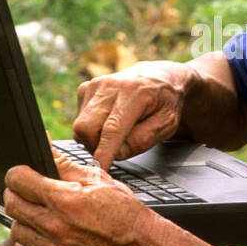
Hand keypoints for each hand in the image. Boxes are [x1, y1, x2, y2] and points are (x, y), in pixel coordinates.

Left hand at [3, 147, 152, 245]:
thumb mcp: (97, 179)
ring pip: (16, 230)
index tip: (22, 173)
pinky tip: (39, 234)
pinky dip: (26, 243)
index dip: (17, 172)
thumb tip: (44, 144)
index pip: (18, 180)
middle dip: (16, 192)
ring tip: (36, 212)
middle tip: (27, 191)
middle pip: (12, 204)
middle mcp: (56, 226)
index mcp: (64, 199)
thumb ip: (64, 164)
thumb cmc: (123, 211)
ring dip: (22, 218)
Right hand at [72, 60, 195, 169]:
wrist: (158, 77)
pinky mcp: (85, 89)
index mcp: (135, 93)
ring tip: (116, 135)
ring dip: (94, 139)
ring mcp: (95, 85)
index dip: (104, 150)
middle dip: (95, 147)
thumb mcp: (167, 124)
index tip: (100, 167)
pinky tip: (107, 123)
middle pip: (87, 127)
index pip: (113, 127)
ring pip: (80, 126)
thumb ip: (143, 140)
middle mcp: (111, 86)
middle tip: (114, 151)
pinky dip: (91, 128)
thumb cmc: (164, 102)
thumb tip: (116, 153)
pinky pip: (79, 120)